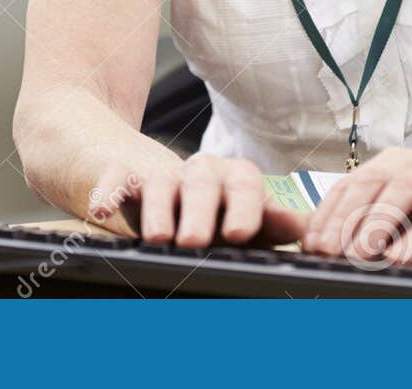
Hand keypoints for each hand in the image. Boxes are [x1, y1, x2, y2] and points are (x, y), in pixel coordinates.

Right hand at [86, 154, 309, 248]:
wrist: (136, 170)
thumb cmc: (198, 205)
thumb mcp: (234, 215)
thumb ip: (268, 224)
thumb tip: (308, 231)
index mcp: (230, 180)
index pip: (245, 184)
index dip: (246, 207)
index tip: (240, 234)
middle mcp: (196, 172)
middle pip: (203, 182)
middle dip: (201, 211)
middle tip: (197, 240)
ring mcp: (156, 173)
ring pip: (161, 183)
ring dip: (160, 210)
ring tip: (160, 238)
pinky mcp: (119, 175)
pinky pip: (114, 180)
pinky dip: (109, 193)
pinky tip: (103, 210)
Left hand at [302, 146, 411, 273]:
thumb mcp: (391, 238)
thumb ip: (350, 233)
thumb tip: (301, 235)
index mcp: (393, 167)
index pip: (351, 184)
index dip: (328, 214)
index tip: (311, 244)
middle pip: (372, 180)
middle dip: (346, 217)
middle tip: (329, 250)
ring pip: (405, 188)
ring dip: (378, 222)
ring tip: (359, 254)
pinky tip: (400, 257)